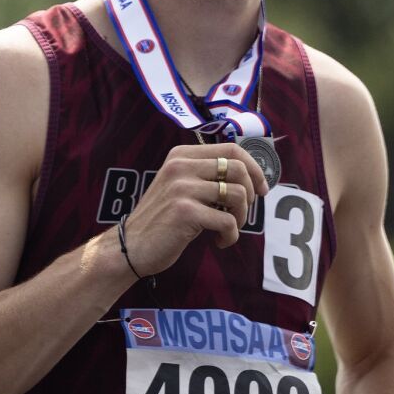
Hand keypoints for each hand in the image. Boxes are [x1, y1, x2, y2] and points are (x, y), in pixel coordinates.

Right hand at [121, 142, 269, 277]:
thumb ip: (205, 174)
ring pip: (238, 195)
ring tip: (227, 227)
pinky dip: (230, 236)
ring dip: (241, 217)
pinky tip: (219, 241)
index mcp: (180, 155)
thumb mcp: (179, 185)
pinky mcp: (185, 211)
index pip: (231, 149)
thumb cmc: (162, 218)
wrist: (132, 244)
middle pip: (239, 169)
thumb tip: (251, 176)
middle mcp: (180, 166)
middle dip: (250, 193)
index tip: (261, 188)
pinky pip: (228, 221)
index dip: (255, 168)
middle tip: (240, 211)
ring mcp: (181, 187)